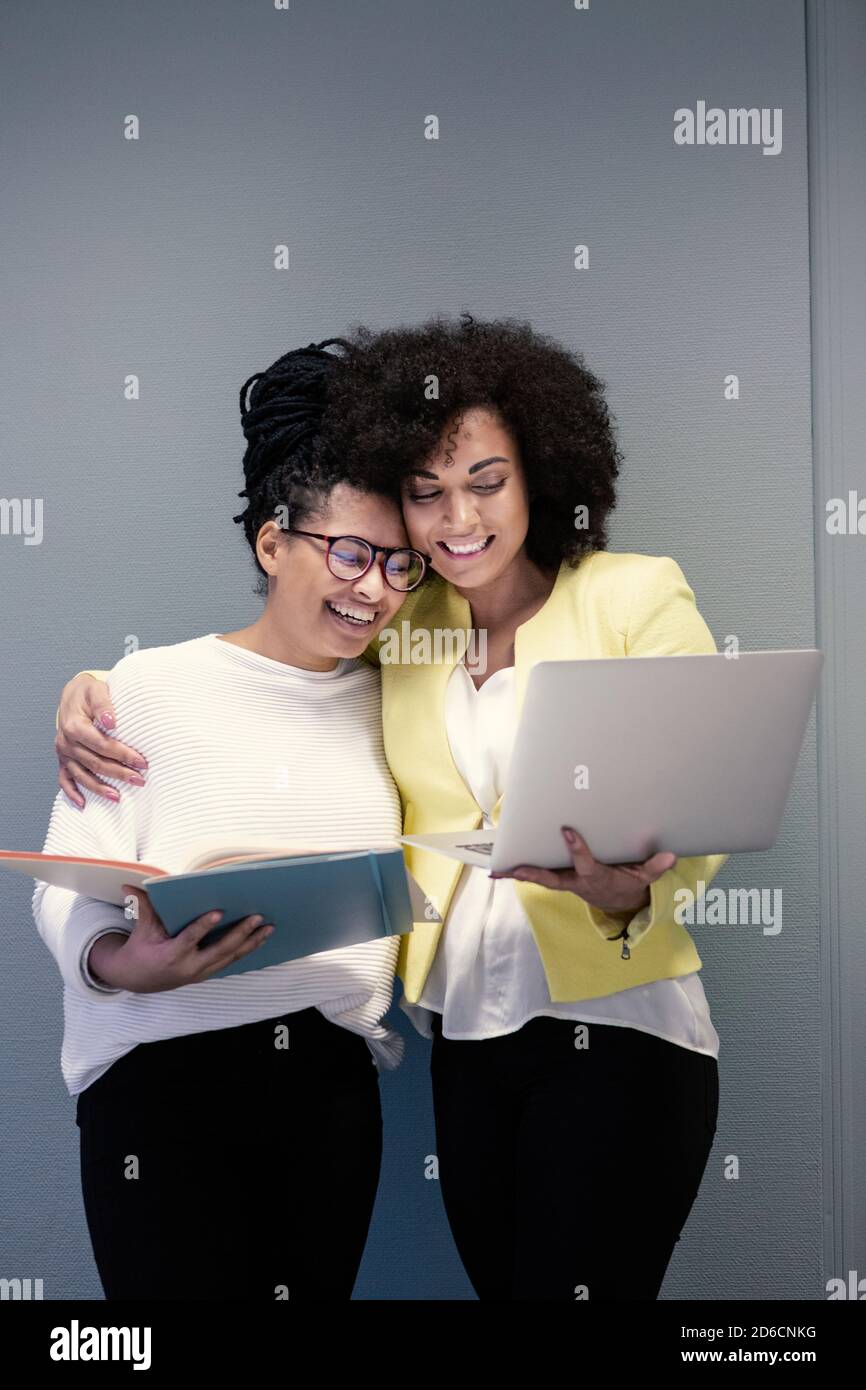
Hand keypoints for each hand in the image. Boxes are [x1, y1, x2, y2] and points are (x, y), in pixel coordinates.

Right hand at [56, 674, 147, 806]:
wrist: (73, 695)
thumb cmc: (88, 693)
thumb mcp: (97, 690)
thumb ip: (104, 704)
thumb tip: (112, 721)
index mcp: (74, 726)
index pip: (101, 744)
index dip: (122, 754)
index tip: (142, 762)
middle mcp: (66, 742)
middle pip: (94, 762)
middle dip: (118, 773)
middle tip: (139, 780)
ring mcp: (63, 753)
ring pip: (81, 775)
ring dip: (99, 788)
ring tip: (117, 798)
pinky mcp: (62, 759)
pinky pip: (64, 779)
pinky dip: (72, 792)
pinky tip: (83, 804)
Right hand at [87, 885, 274, 992]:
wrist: (137, 980)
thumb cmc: (140, 950)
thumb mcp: (142, 929)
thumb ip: (143, 906)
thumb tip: (129, 884)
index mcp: (170, 956)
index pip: (190, 939)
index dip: (204, 927)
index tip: (219, 912)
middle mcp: (189, 967)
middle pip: (220, 951)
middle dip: (240, 934)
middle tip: (257, 917)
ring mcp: (200, 973)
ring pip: (230, 958)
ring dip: (251, 943)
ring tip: (269, 927)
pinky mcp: (207, 973)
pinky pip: (230, 961)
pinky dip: (246, 950)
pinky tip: (261, 938)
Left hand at [489, 826, 676, 916]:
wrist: (618, 903)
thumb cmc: (628, 883)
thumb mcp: (644, 878)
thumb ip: (654, 868)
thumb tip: (670, 856)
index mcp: (597, 877)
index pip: (585, 863)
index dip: (577, 849)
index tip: (567, 832)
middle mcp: (576, 882)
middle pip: (552, 878)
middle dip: (533, 872)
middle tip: (512, 867)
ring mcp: (566, 882)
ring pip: (540, 877)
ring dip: (518, 873)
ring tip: (495, 869)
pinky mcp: (559, 879)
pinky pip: (538, 875)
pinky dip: (519, 872)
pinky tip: (501, 868)